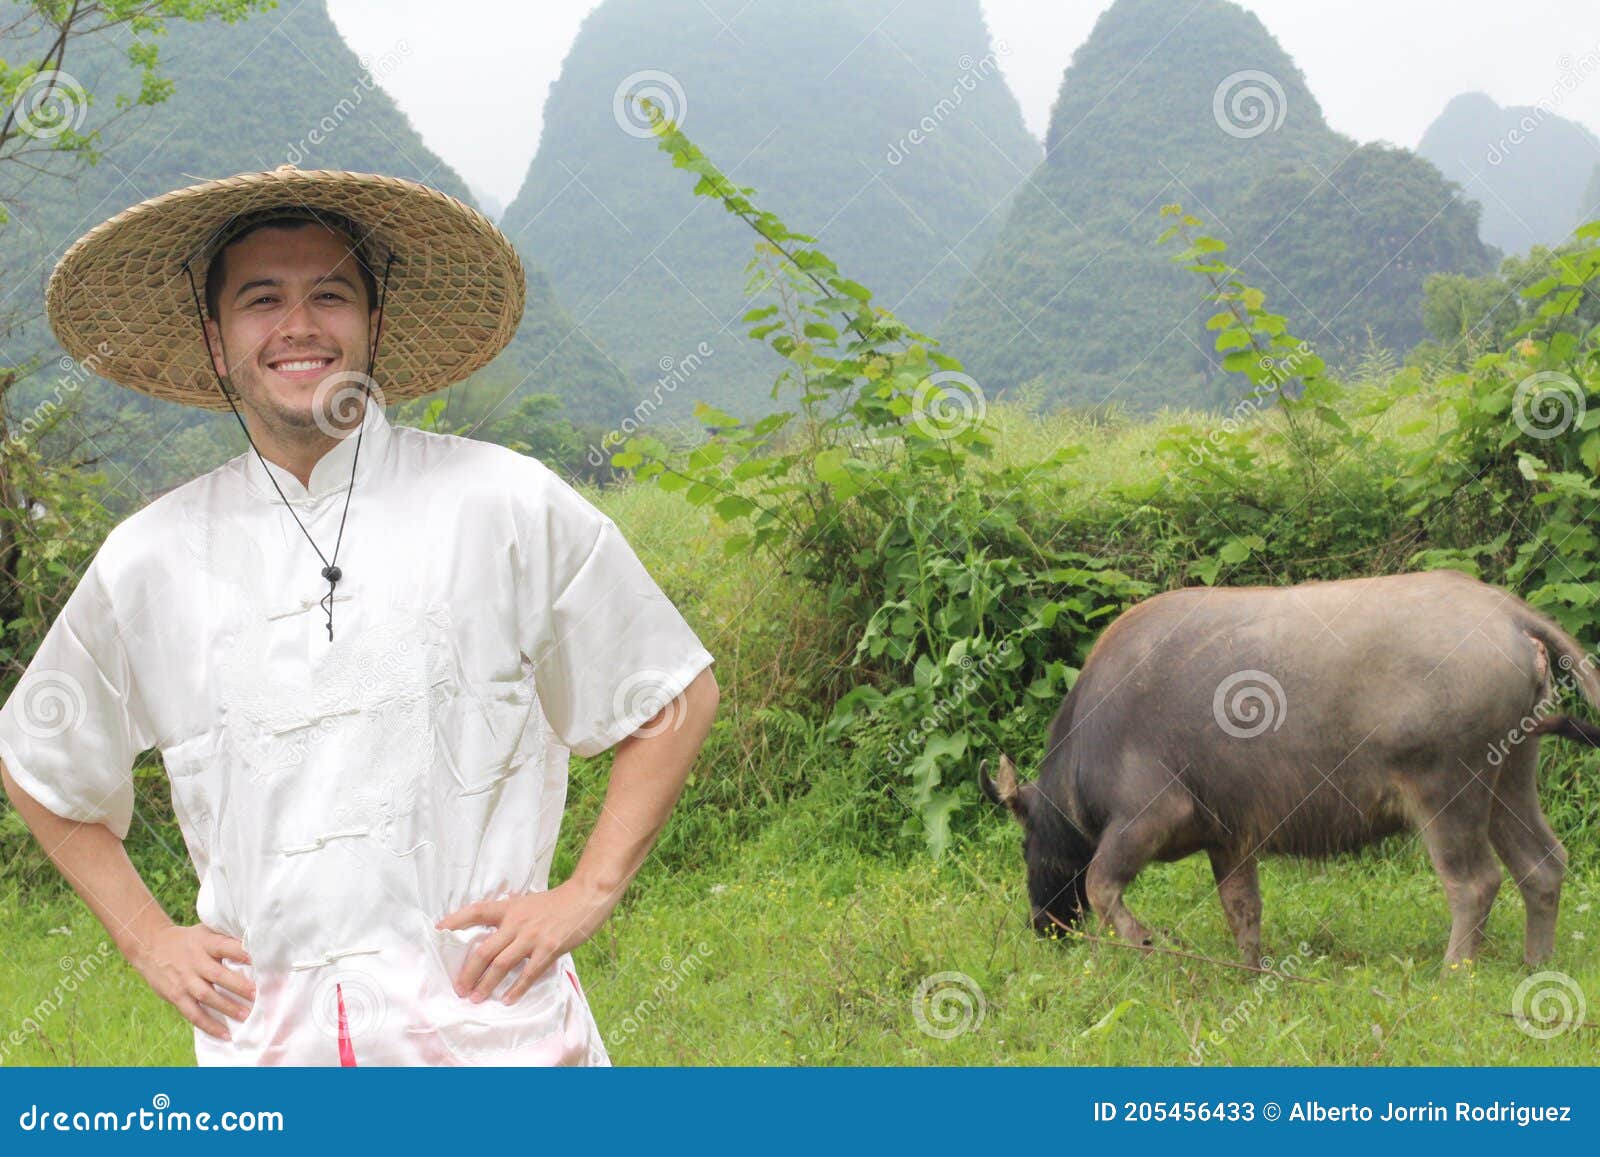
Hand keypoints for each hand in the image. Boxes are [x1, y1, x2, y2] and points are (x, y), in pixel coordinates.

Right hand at [128, 923, 254, 1040]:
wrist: (151, 946)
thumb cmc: (189, 940)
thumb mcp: (206, 931)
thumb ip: (226, 937)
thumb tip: (257, 942)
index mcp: (206, 943)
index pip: (225, 947)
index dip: (241, 953)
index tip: (259, 960)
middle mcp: (195, 962)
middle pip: (218, 975)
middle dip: (239, 986)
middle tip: (258, 995)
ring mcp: (185, 980)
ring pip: (207, 996)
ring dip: (227, 1007)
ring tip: (246, 1016)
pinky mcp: (176, 996)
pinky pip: (193, 1013)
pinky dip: (209, 1025)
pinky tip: (225, 1034)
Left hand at [435, 879, 616, 1004]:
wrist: (586, 896)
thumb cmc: (557, 902)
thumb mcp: (528, 902)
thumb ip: (511, 916)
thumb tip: (496, 933)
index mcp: (510, 908)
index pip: (476, 912)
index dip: (456, 920)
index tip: (438, 931)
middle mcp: (517, 922)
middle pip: (483, 951)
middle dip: (468, 973)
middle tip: (459, 988)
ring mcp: (532, 937)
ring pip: (501, 965)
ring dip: (486, 984)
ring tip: (476, 998)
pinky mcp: (549, 948)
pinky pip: (528, 973)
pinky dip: (516, 988)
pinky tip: (507, 999)